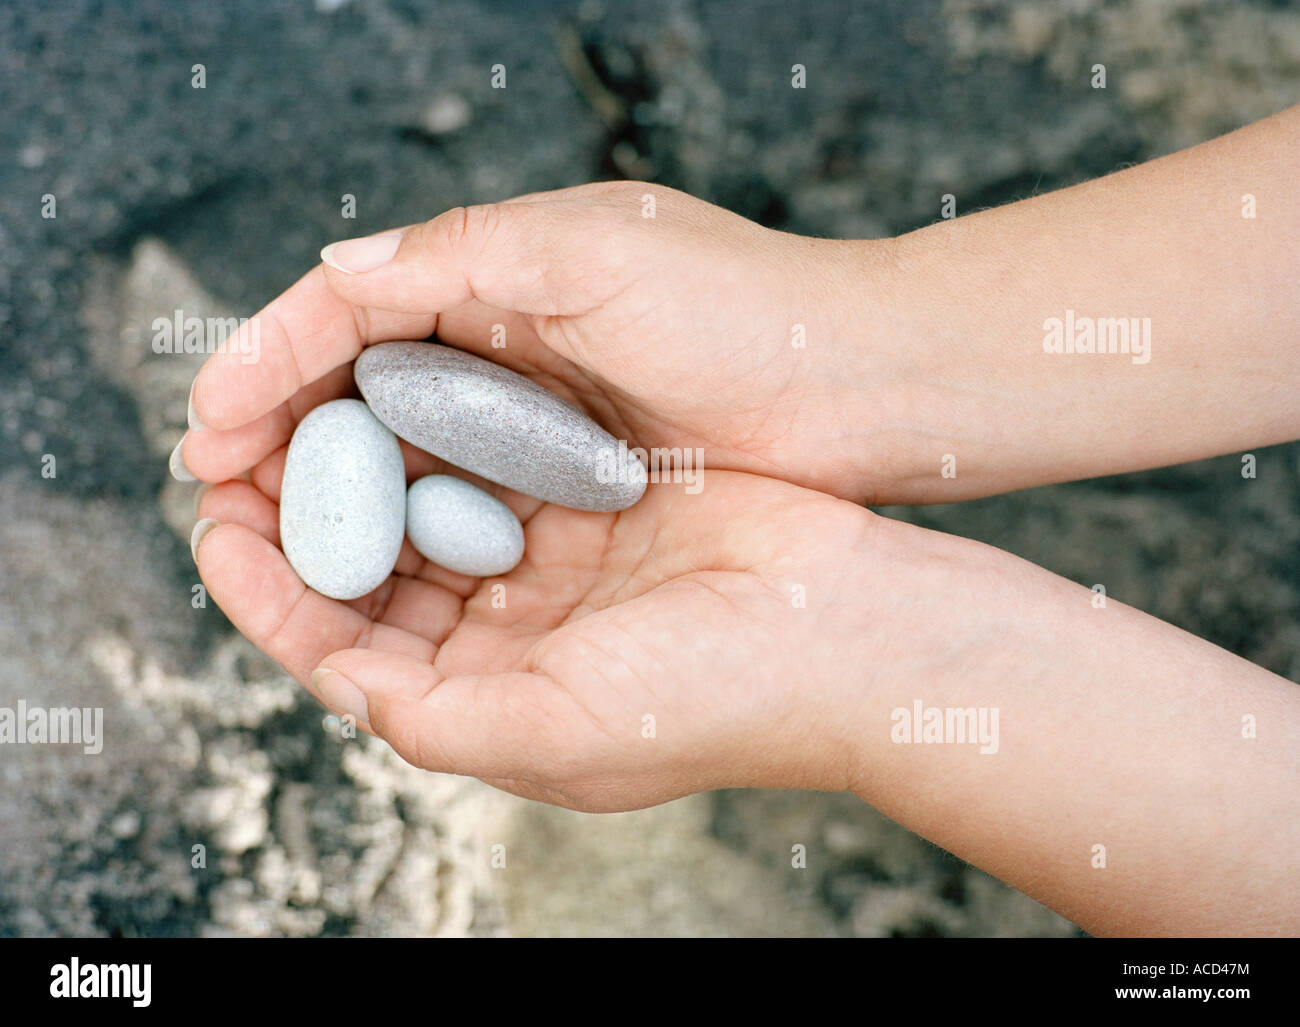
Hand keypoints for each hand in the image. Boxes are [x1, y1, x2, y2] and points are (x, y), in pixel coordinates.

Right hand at [181, 181, 895, 502]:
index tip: (206, 432)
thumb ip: (458, 253)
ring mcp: (540, 415)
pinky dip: (414, 529)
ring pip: (403, 455)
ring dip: (335, 496)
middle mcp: (506, 341)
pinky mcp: (575, 481)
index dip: (265, 368)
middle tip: (218, 502)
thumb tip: (334, 270)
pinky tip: (377, 564)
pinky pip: (467, 504)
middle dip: (281, 442)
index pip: (344, 312)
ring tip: (274, 544)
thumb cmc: (746, 310)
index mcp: (496, 273)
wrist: (863, 388)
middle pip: (357, 391)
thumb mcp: (594, 250)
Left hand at [192, 465, 876, 810]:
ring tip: (303, 408)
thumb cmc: (713, 699)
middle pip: (373, 570)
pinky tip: (403, 383)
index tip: (216, 532)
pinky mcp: (593, 497)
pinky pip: (493, 452)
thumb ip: (433, 720)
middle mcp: (508, 632)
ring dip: (363, 462)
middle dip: (302, 518)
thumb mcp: (554, 737)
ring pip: (425, 503)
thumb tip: (337, 683)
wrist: (847, 629)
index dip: (270, 596)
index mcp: (488, 698)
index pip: (346, 650)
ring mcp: (552, 560)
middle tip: (239, 454)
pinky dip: (445, 425)